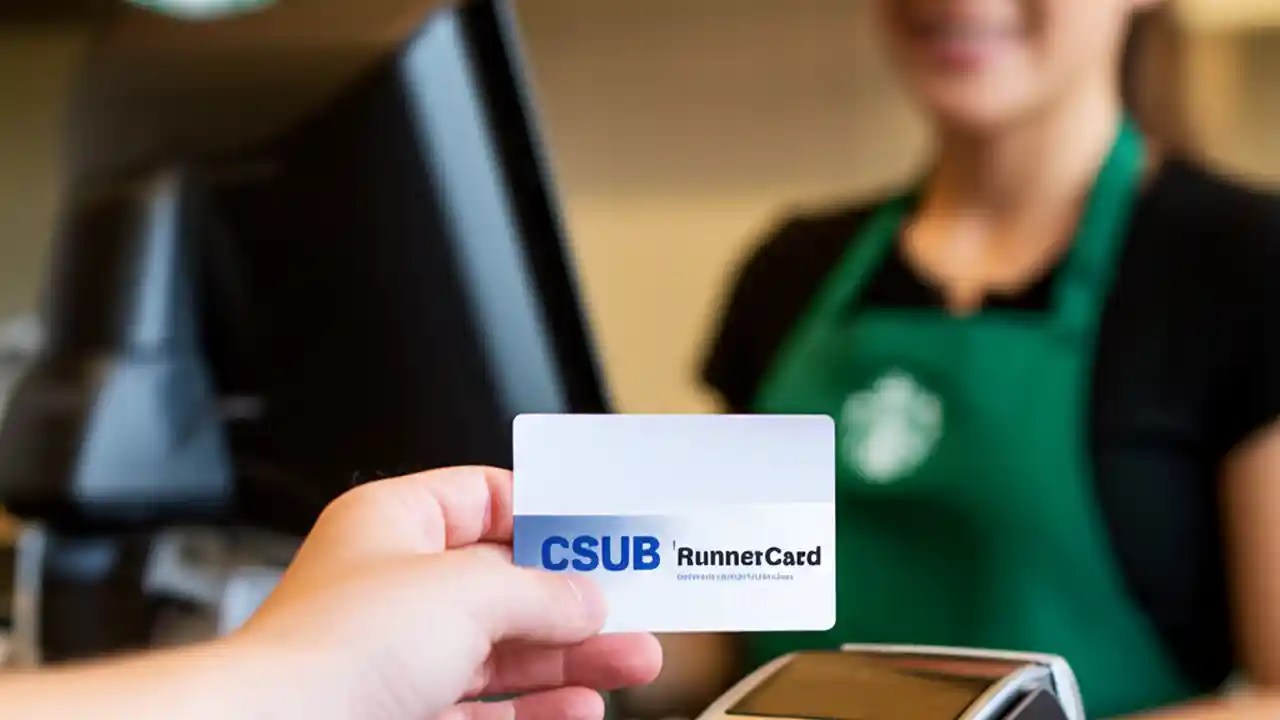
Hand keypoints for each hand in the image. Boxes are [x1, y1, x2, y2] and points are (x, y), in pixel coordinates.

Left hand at [234, 466, 662, 719]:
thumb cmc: (334, 648)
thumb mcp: (465, 592)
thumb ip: (538, 590)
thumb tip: (584, 597)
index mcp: (393, 525)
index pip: (482, 498)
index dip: (544, 513)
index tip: (598, 532)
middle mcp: (394, 587)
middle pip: (506, 583)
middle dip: (575, 599)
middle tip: (634, 605)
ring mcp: (398, 656)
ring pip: (503, 650)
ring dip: (572, 656)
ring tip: (633, 660)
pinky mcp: (405, 713)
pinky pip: (487, 705)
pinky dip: (537, 707)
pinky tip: (580, 707)